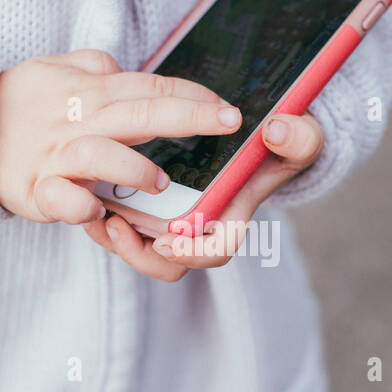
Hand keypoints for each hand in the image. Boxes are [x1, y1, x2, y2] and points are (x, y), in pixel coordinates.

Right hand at [0, 49, 241, 222]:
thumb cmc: (17, 102)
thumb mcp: (56, 69)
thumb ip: (95, 67)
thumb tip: (126, 65)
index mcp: (90, 91)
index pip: (150, 87)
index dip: (192, 95)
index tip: (228, 107)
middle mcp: (78, 120)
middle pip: (139, 112)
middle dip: (188, 116)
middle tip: (227, 122)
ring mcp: (56, 156)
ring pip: (99, 155)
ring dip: (132, 168)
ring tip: (159, 183)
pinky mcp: (35, 189)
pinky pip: (59, 199)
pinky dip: (77, 205)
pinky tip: (97, 212)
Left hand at [83, 112, 323, 280]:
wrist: (255, 133)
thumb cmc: (278, 142)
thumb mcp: (298, 137)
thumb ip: (299, 137)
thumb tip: (275, 129)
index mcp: (234, 214)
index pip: (217, 250)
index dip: (192, 254)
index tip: (168, 239)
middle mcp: (202, 225)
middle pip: (170, 262)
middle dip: (140, 253)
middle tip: (116, 227)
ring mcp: (176, 219)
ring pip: (142, 248)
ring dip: (118, 239)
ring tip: (99, 216)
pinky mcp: (153, 207)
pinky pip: (126, 227)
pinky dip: (107, 219)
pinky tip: (92, 198)